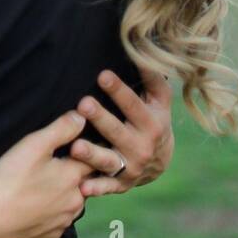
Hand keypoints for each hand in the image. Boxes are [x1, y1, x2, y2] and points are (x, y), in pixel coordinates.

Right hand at [0, 111, 92, 237]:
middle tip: (58, 164)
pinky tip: (38, 207)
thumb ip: (61, 129)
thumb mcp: (34, 145)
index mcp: (74, 176)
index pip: (93, 158)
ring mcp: (65, 220)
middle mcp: (76, 200)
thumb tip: (82, 118)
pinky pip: (59, 220)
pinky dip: (52, 213)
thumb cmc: (12, 179)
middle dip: (75, 173)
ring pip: (72, 202)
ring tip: (46, 186)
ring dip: (65, 194)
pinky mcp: (52, 236)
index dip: (87, 150)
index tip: (83, 144)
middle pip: (84, 181)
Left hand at [70, 69, 174, 196]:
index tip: (102, 75)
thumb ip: (152, 77)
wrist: (161, 162)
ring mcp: (130, 167)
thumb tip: (142, 49)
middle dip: (101, 118)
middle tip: (83, 105)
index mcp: (151, 124)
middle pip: (117, 132)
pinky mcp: (120, 184)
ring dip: (92, 155)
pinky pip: (106, 187)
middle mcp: (141, 147)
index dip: (119, 90)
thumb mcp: (159, 100)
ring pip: (109, 161)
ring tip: (76, 147)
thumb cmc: (154, 120)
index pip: (133, 105)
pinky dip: (96, 189)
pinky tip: (82, 187)